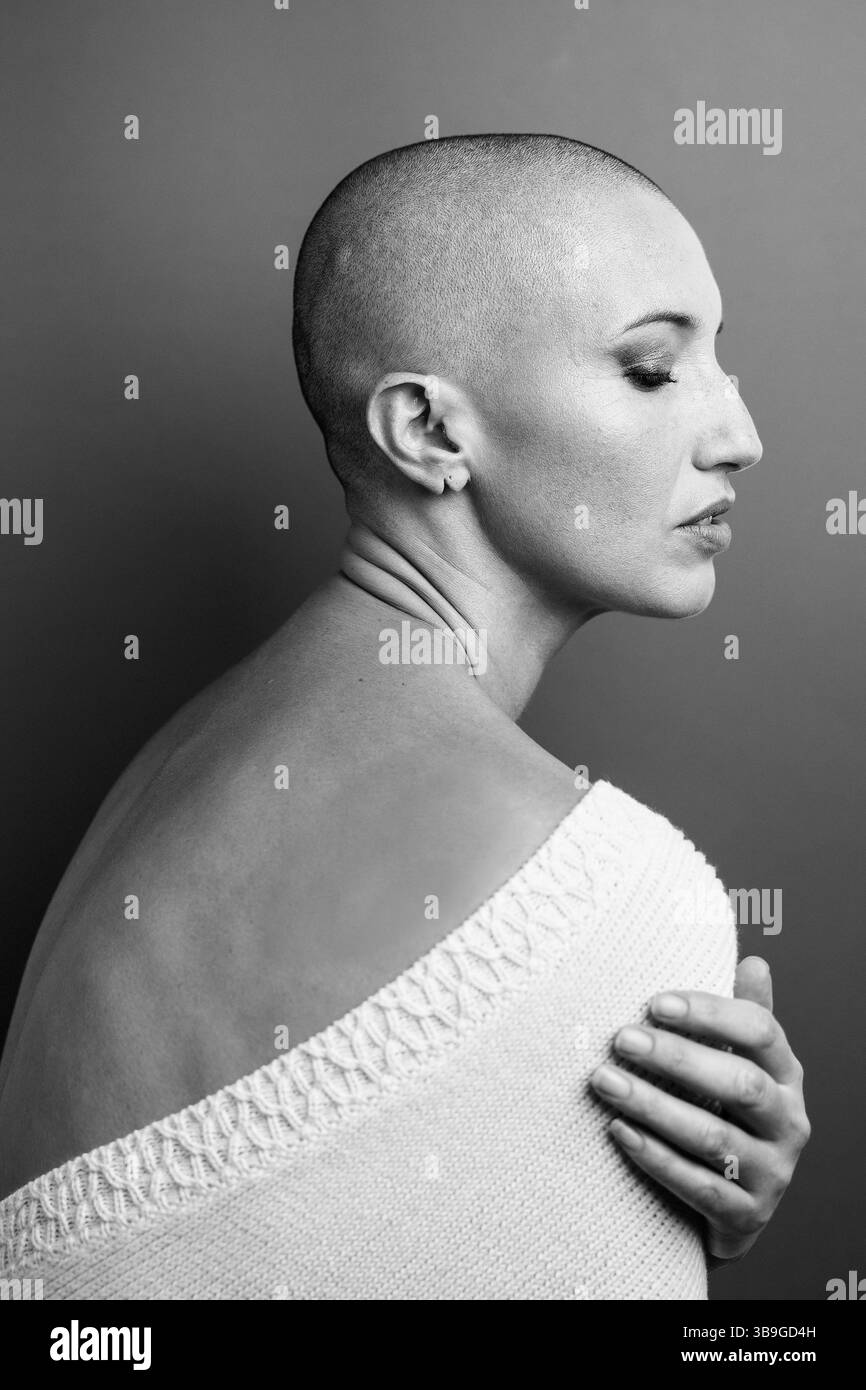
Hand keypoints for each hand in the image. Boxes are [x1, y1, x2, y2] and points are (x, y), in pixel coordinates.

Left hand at [589, 957, 810, 1266]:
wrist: (736, 1204)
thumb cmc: (728, 1114)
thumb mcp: (741, 1063)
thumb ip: (744, 1016)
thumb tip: (755, 961)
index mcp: (786, 1074)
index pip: (760, 1031)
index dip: (709, 1014)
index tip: (654, 1003)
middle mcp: (789, 1121)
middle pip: (740, 1084)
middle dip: (677, 1059)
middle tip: (620, 1039)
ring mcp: (773, 1172)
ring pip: (713, 1138)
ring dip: (654, 1107)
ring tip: (604, 1082)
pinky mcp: (748, 1215)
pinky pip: (698, 1186)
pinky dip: (655, 1158)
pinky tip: (618, 1131)